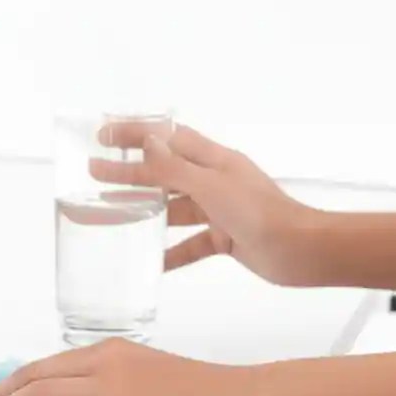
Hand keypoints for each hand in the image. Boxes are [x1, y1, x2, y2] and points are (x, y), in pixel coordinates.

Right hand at [90, 124, 326, 286]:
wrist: (301, 251)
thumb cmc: (261, 213)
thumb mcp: (211, 186)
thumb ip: (174, 167)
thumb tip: (145, 141)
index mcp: (213, 159)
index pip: (167, 137)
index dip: (135, 133)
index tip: (104, 136)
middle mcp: (213, 180)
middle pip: (163, 172)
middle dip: (128, 172)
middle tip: (94, 173)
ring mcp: (218, 210)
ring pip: (172, 207)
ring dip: (142, 209)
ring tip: (109, 212)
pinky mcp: (223, 238)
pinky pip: (189, 244)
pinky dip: (170, 252)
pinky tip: (151, 262)